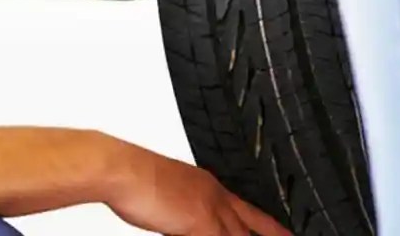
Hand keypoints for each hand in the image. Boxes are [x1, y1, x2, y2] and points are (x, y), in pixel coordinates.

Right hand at [106, 145, 291, 235]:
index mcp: (208, 187)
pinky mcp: (201, 222)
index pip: (246, 211)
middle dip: (272, 234)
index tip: (278, 232)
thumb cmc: (134, 179)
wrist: (121, 169)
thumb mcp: (166, 197)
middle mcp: (214, 195)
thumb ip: (181, 215)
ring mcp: (211, 209)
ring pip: (241, 235)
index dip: (266, 225)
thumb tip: (181, 225)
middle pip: (252, 224)